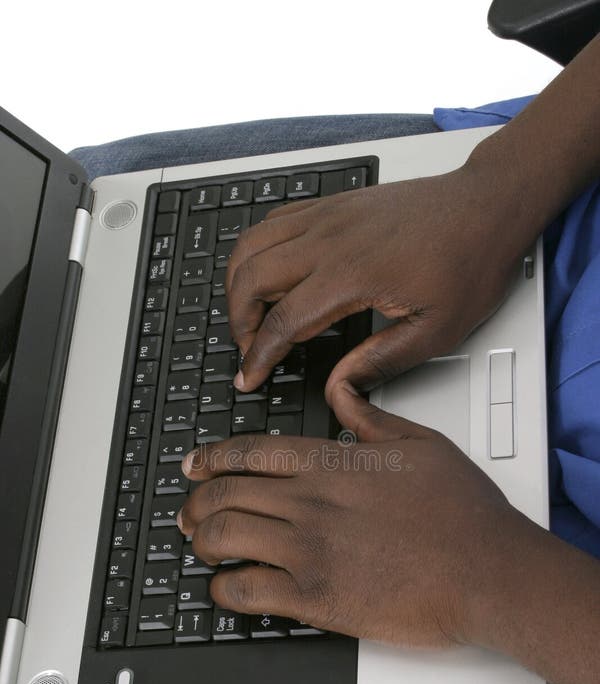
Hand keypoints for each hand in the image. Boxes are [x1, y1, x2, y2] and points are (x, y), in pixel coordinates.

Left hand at [177, 383, 527, 649]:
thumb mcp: (420, 443)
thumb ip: (370, 416)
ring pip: (224, 538)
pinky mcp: (315, 598)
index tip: (194, 465)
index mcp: (332, 464)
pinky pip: (246, 592)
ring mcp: (309, 551)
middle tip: (188, 511)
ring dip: (202, 541)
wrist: (487, 573)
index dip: (212, 458)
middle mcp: (311, 503)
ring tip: (201, 546)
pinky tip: (225, 587)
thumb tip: (342, 393)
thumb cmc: (462, 513)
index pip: (250, 452)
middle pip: (225, 494)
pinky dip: (224, 589)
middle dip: (196, 502)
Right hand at [225, 163, 524, 396]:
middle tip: (250, 351)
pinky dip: (255, 250)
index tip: (249, 378)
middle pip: (251, 278)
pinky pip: (273, 221)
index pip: (283, 321)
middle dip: (237, 322)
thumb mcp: (436, 331)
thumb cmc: (470, 262)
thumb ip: (382, 361)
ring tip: (250, 316)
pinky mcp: (332, 205)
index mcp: (352, 275)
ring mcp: (327, 217)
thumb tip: (339, 385)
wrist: (488, 206)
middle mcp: (329, 240)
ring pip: (251, 244)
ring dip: (238, 283)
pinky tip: (266, 273)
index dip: (258, 356)